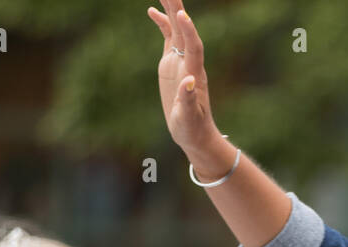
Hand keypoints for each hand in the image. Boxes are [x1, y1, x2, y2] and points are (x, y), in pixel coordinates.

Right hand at [148, 1, 224, 162]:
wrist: (195, 134)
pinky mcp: (173, 64)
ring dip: (171, 10)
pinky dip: (163, 24)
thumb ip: (188, 99)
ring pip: (177, 30)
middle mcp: (189, 63)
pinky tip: (152, 11)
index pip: (193, 47)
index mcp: (194, 74)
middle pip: (185, 31)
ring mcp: (181, 61)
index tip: (182, 15)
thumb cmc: (192, 129)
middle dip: (178, 10)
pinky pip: (169, 38)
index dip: (189, 31)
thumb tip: (189, 81)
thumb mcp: (189, 117)